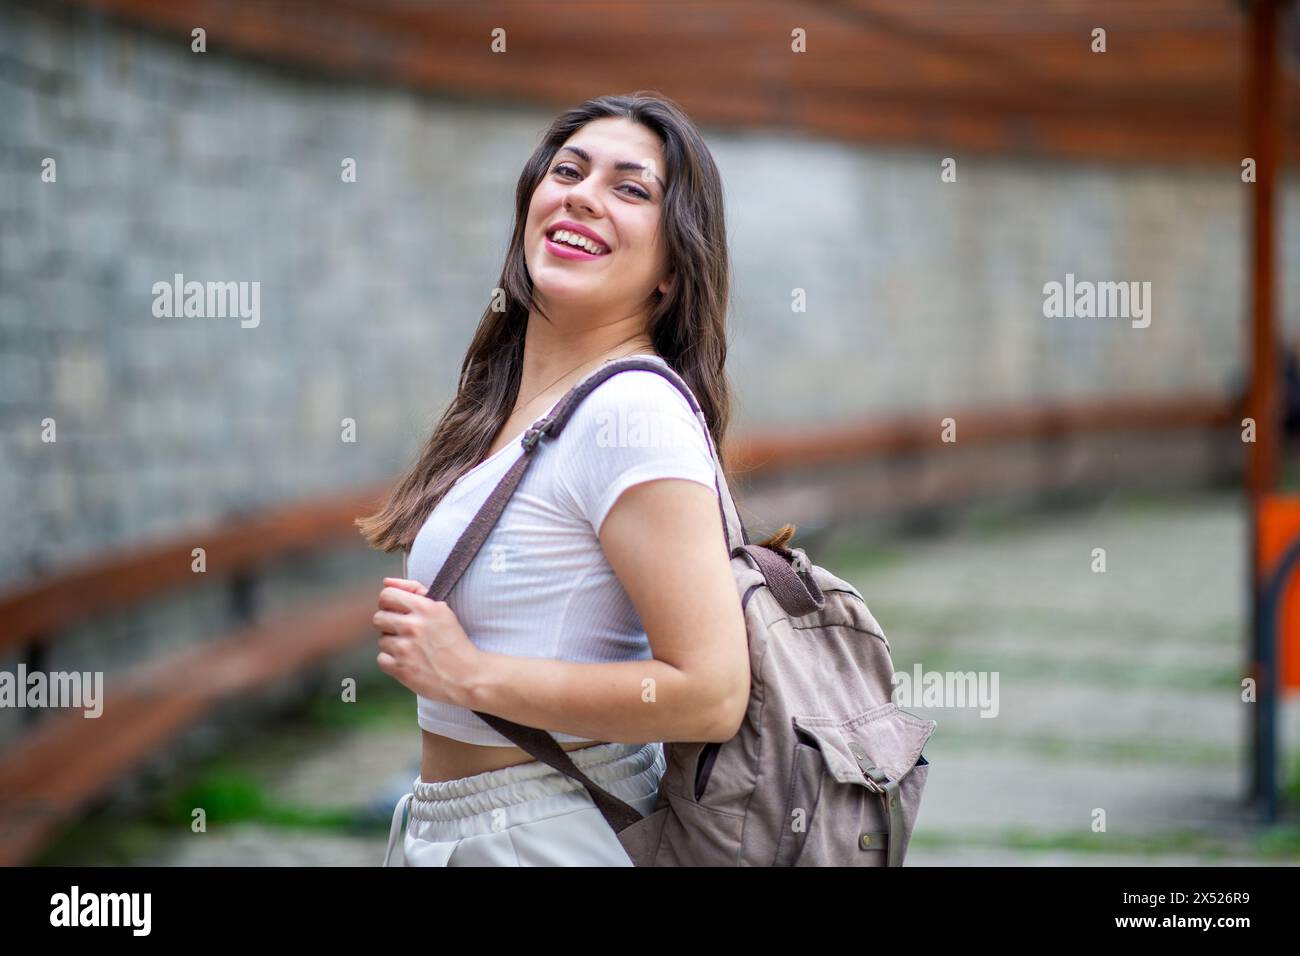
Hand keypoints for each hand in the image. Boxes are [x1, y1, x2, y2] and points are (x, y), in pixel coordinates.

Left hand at [374, 577, 481, 706]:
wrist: (468, 676)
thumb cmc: (455, 642)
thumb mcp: (441, 610)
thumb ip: (414, 591)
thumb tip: (386, 581)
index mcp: (425, 608)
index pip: (386, 595)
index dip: (389, 603)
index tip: (397, 612)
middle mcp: (413, 626)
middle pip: (378, 618)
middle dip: (389, 625)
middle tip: (405, 632)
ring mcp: (405, 648)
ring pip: (381, 640)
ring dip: (393, 644)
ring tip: (412, 649)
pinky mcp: (401, 669)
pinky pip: (381, 659)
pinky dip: (392, 662)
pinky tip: (409, 662)